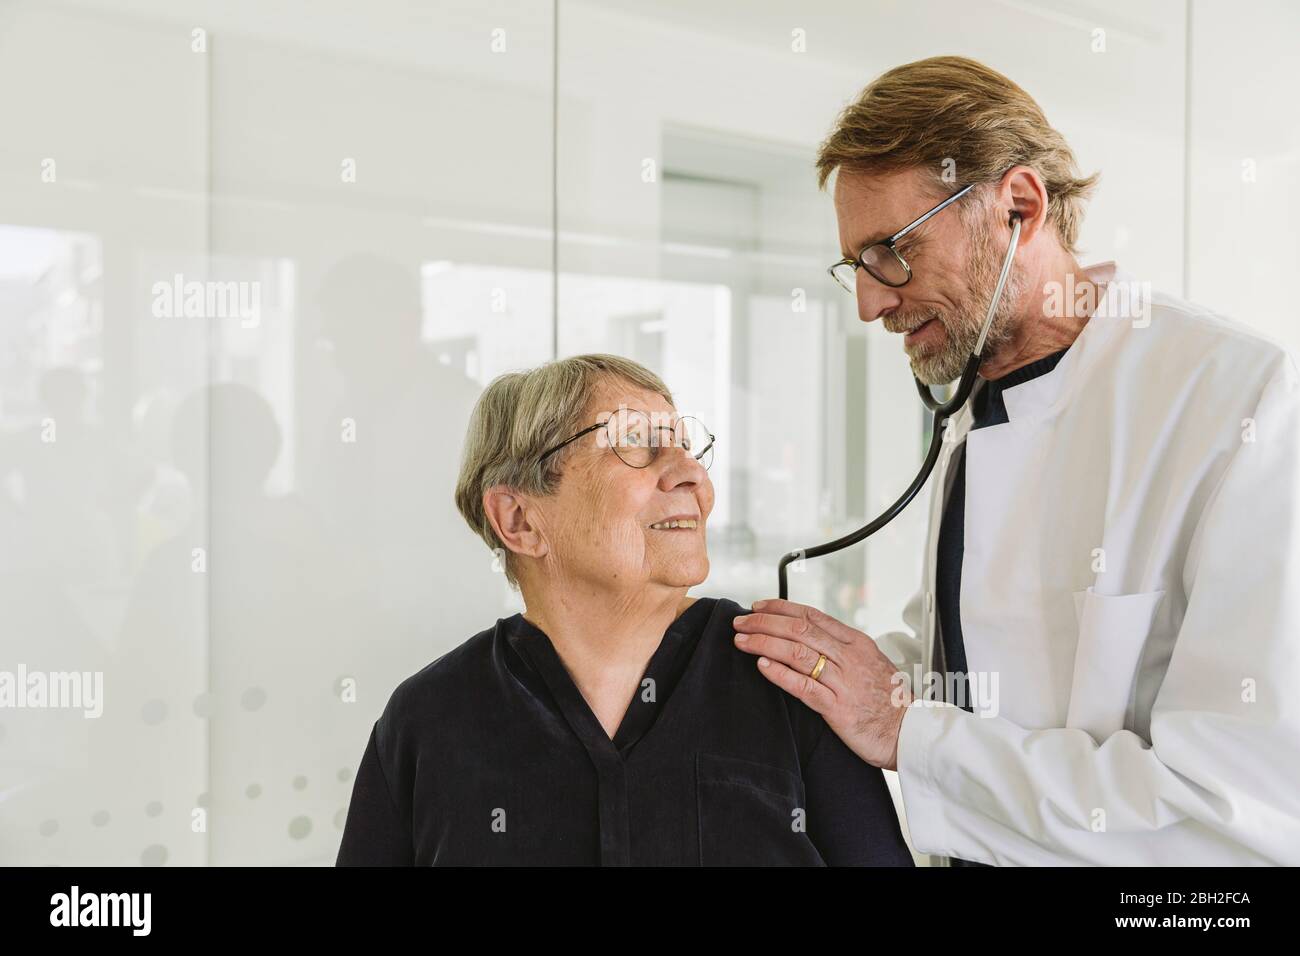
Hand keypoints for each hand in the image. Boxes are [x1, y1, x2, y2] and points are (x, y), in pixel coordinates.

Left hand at [732, 598, 912, 770]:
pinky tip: (762, 666)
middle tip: (740, 623)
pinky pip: (804, 687)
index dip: (780, 608)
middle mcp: (850, 657)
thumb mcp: (870, 664)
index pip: (812, 615)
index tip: (758, 606)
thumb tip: (810, 636)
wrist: (909, 735)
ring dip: (764, 644)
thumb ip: (842, 650)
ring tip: (742, 641)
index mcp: (857, 643)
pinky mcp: (838, 708)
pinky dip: (780, 674)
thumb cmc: (888, 702)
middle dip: (764, 623)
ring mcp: (844, 682)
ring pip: (797, 653)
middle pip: (800, 629)